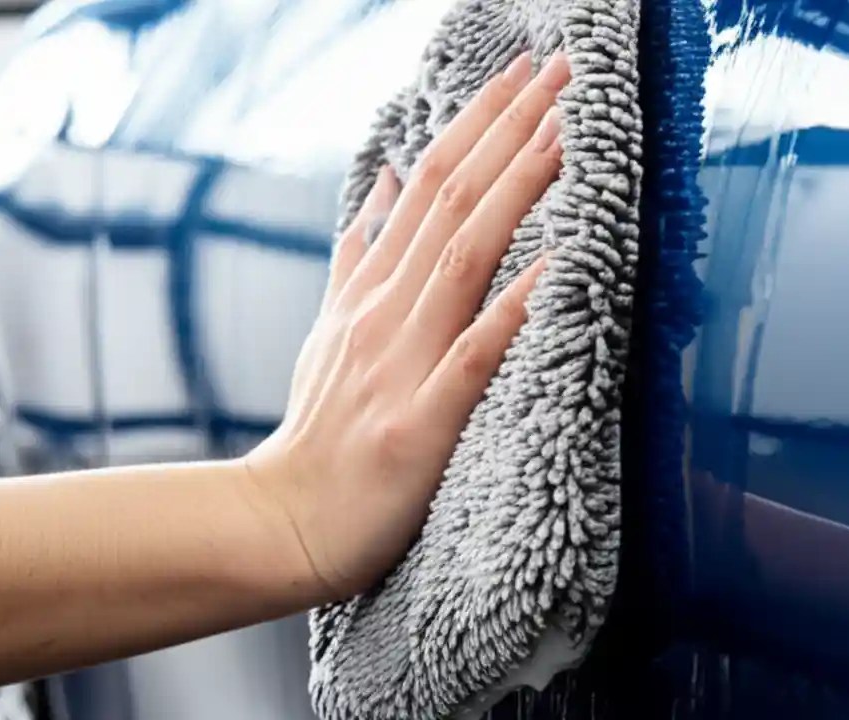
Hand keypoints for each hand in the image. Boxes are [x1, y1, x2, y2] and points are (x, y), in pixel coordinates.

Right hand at [243, 52, 570, 602]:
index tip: (527, 74)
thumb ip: (358, 254)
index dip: (480, 124)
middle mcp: (384, 312)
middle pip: (452, 202)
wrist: (284, 521)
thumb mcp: (330, 329)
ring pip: (462, 259)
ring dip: (514, 191)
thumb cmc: (319, 431)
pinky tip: (554, 269)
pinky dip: (511, 309)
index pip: (430, 185)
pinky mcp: (419, 424)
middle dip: (509, 129)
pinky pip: (472, 357)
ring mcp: (400, 364)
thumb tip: (387, 182)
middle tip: (563, 68)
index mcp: (369, 290)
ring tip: (564, 134)